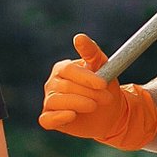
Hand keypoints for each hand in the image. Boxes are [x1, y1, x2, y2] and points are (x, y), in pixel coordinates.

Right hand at [37, 34, 156, 150]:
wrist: (109, 112)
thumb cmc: (104, 87)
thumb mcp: (103, 67)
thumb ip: (91, 52)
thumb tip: (78, 37)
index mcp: (62, 69)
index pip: (68, 70)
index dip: (86, 77)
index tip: (103, 84)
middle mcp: (52, 83)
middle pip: (65, 87)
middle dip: (88, 93)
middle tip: (106, 97)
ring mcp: (49, 101)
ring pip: (57, 102)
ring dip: (79, 104)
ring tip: (94, 105)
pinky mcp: (49, 119)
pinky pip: (47, 119)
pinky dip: (58, 117)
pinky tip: (72, 115)